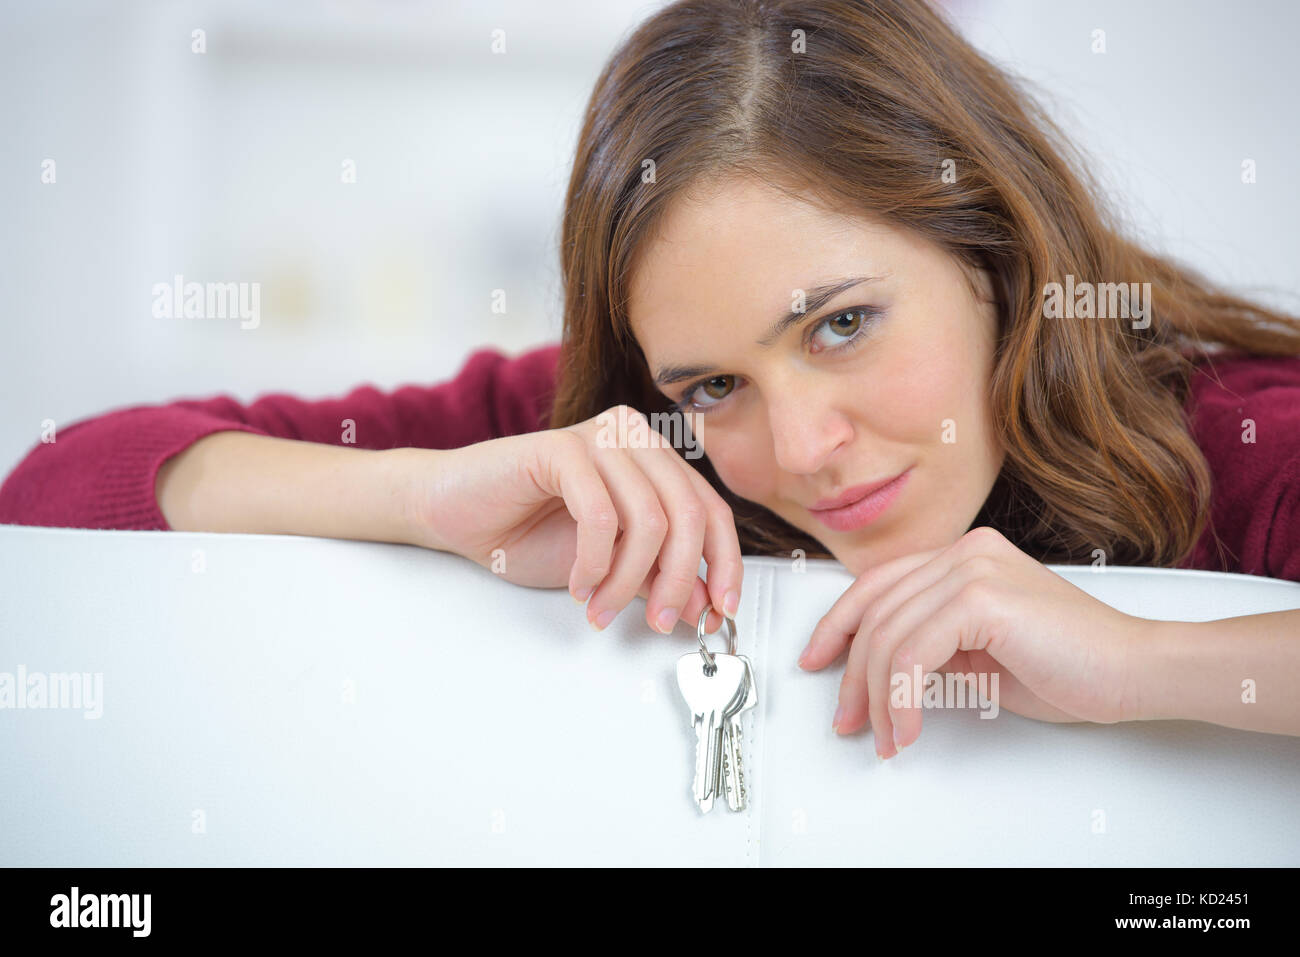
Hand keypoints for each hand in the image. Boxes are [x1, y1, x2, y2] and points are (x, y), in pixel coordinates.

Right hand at [404, 405, 740, 634]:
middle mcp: (635, 437)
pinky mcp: (561, 445)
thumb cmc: (526, 532)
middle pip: (689, 514)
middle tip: (658, 623)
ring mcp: (600, 436)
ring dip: (627, 580)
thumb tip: (707, 606)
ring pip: (650, 518)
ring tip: (601, 609)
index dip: (724, 564)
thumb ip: (658, 577)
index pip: (711, 510)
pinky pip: (600, 514)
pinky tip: (580, 583)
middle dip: (679, 581)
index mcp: (655, 458)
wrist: (454, 512)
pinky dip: (595, 561)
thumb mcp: (611, 567)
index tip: (718, 612)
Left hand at [797, 526, 1148, 757]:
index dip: (837, 625)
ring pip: (886, 636)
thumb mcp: (980, 652)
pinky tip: (909, 728)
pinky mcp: (980, 598)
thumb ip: (931, 644)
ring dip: (876, 698)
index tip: (818, 661)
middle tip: (850, 720)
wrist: (1135, 670)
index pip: (877, 585)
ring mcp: (972, 568)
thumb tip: (878, 671)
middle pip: (874, 612)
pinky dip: (901, 699)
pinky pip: (911, 654)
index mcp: (964, 555)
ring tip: (885, 736)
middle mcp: (964, 551)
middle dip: (851, 674)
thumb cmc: (1071, 666)